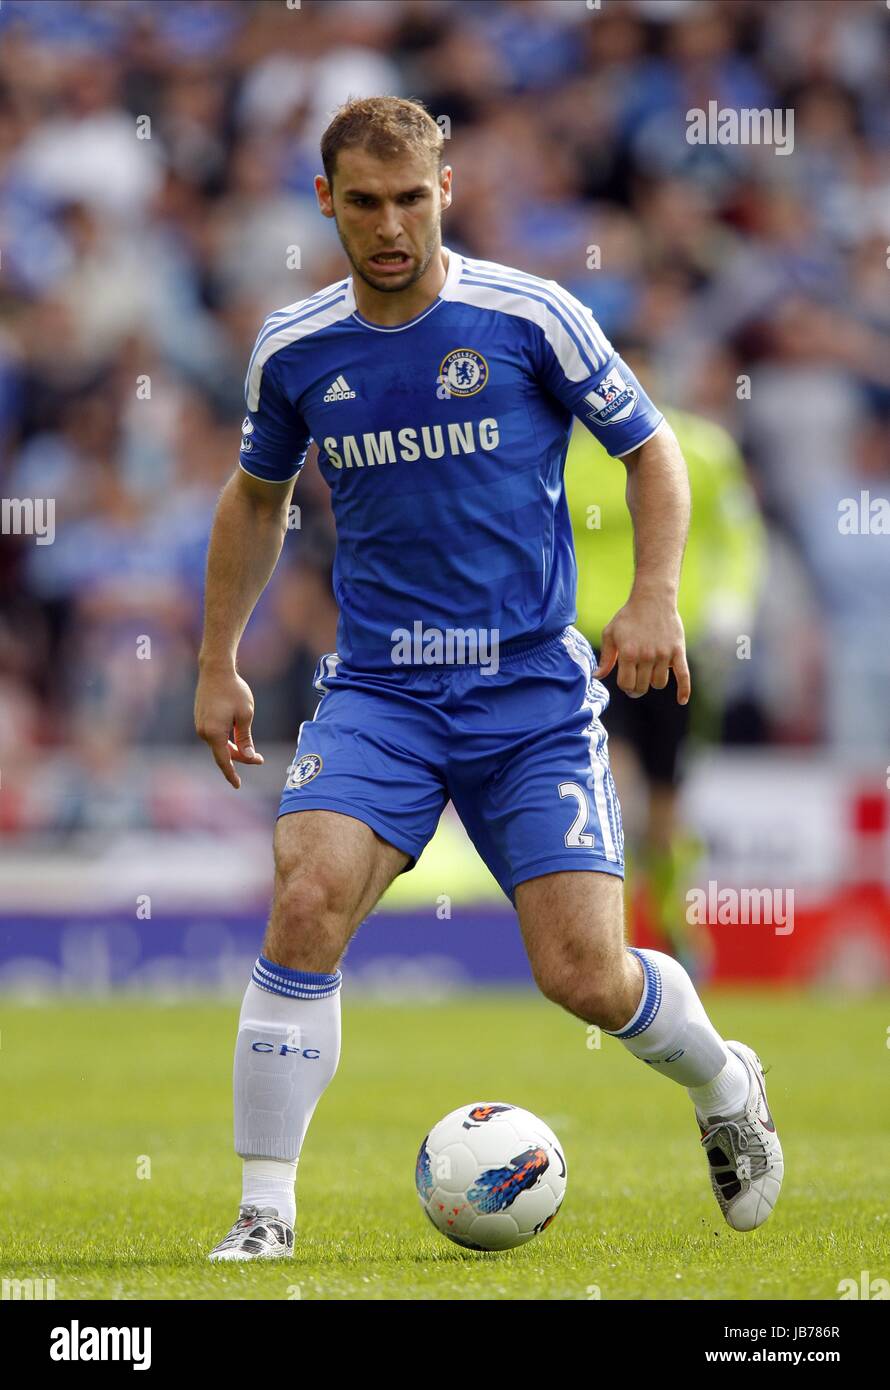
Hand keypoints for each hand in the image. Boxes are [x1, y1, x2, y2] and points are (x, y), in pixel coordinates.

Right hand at [194, 662, 263, 787]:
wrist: (215, 670)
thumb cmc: (234, 690)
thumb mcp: (245, 715)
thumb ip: (245, 739)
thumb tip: (249, 757)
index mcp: (214, 733)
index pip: (224, 761)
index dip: (231, 774)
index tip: (237, 785)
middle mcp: (203, 732)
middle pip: (222, 753)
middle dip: (240, 757)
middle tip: (260, 758)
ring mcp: (200, 725)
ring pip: (219, 744)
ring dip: (233, 747)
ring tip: (250, 745)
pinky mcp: (201, 719)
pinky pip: (214, 735)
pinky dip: (226, 739)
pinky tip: (237, 733)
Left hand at [594, 594, 690, 703]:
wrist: (653, 599)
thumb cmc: (628, 616)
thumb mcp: (610, 634)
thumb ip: (606, 657)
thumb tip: (597, 676)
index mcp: (628, 653)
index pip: (626, 684)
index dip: (625, 686)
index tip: (626, 682)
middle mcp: (646, 656)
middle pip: (642, 687)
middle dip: (637, 688)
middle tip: (636, 682)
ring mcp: (664, 655)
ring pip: (659, 683)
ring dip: (653, 682)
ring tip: (650, 673)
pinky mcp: (678, 652)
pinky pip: (684, 676)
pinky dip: (684, 690)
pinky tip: (682, 700)